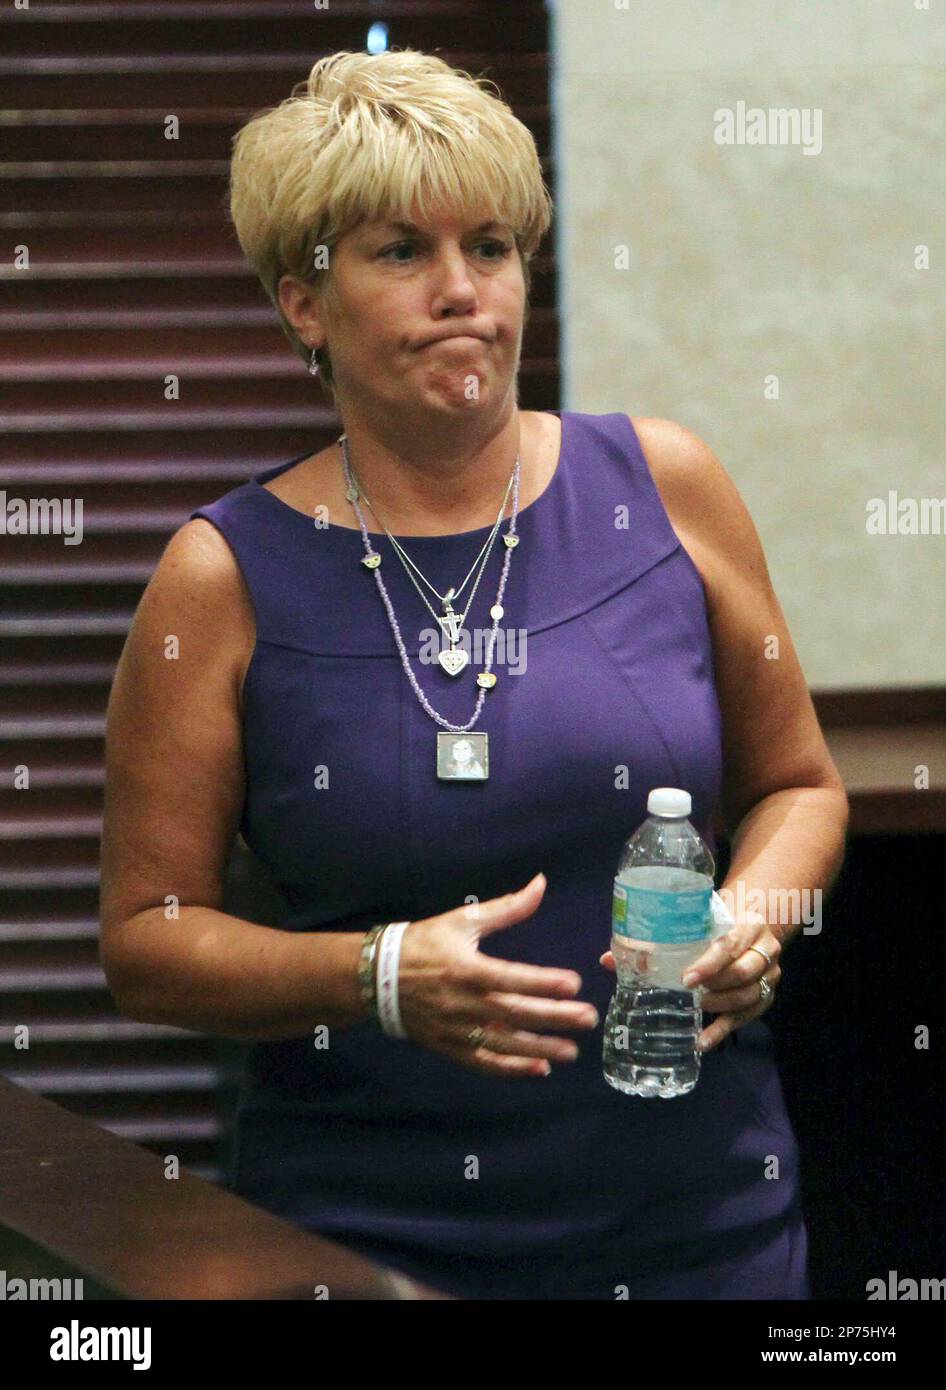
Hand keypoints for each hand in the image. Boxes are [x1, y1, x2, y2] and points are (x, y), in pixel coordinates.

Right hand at [396, 873, 599, 1076]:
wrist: (377, 977)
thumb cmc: (425, 943)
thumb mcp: (463, 919)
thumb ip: (507, 908)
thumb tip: (540, 884)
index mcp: (467, 968)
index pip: (511, 978)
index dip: (543, 983)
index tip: (573, 984)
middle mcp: (463, 1003)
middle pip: (514, 1014)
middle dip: (554, 1018)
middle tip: (588, 1019)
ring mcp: (456, 1029)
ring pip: (503, 1044)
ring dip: (540, 1048)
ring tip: (573, 1051)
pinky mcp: (450, 1047)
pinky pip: (483, 1063)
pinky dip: (511, 1069)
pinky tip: (540, 1069)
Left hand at [598, 911, 780, 1051]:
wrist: (748, 923)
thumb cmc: (712, 924)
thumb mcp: (693, 923)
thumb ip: (655, 941)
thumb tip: (607, 961)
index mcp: (748, 923)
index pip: (730, 944)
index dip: (709, 963)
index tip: (686, 979)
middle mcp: (766, 948)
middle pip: (743, 972)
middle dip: (714, 985)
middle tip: (686, 993)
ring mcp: (771, 974)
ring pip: (749, 996)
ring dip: (719, 1006)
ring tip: (695, 1010)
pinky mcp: (767, 995)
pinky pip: (748, 1017)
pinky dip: (724, 1030)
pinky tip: (703, 1041)